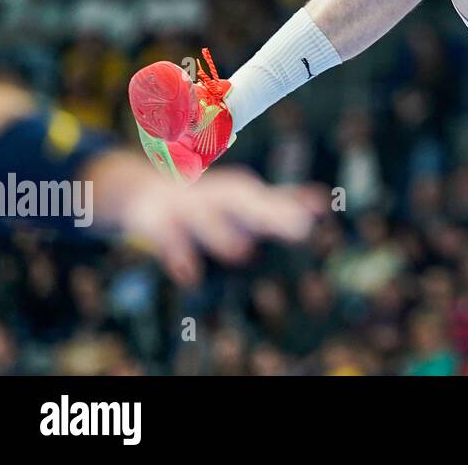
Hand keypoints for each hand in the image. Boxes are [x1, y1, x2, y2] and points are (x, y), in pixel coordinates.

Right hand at [97, 157, 324, 286]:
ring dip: (222, 232)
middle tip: (299, 229)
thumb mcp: (243, 200)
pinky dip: (178, 254)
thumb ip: (281, 201)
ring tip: (243, 252)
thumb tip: (323, 202)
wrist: (144, 191)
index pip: (272, 198)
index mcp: (241, 192)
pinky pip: (168, 238)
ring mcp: (187, 206)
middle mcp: (218, 196)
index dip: (294, 205)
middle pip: (245, 203)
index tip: (321, 212)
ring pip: (206, 217)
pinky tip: (190, 276)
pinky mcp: (158, 221)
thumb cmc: (208, 201)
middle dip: (271, 214)